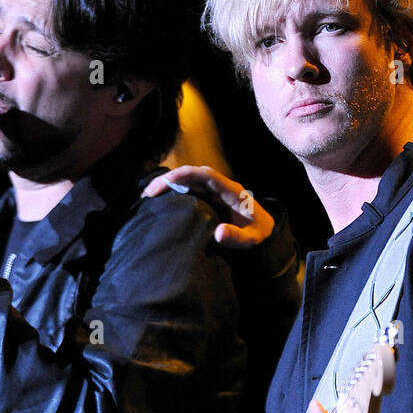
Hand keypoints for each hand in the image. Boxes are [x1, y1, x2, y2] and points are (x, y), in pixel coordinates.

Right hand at [141, 165, 274, 248]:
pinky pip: (189, 189)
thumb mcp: (252, 238)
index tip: (166, 181)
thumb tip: (218, 233)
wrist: (265, 229)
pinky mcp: (209, 197)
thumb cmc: (259, 232)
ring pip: (188, 180)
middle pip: (191, 174)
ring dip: (168, 184)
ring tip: (148, 196)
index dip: (184, 174)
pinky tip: (160, 201)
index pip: (204, 174)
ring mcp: (213, 190)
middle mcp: (219, 185)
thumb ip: (237, 237)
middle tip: (148, 193)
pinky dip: (174, 191)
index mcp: (230, 189)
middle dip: (169, 179)